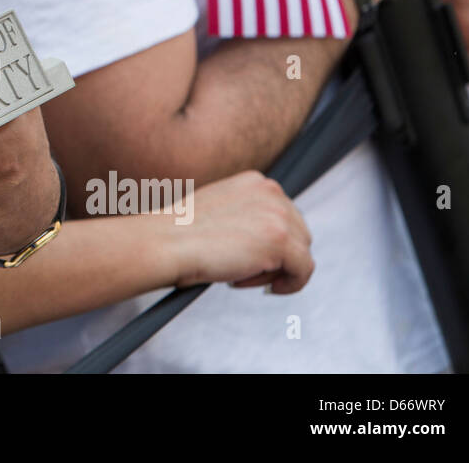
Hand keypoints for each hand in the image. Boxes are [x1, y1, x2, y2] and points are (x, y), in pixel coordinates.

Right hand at [171, 171, 312, 293]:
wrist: (164, 242)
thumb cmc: (180, 232)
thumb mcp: (220, 207)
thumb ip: (246, 212)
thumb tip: (264, 237)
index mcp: (255, 181)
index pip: (284, 214)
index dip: (270, 240)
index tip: (250, 254)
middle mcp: (270, 192)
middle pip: (298, 232)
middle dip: (278, 255)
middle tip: (246, 269)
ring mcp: (277, 215)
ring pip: (301, 252)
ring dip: (278, 270)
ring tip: (244, 275)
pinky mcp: (280, 242)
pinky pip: (304, 270)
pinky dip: (290, 284)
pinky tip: (267, 287)